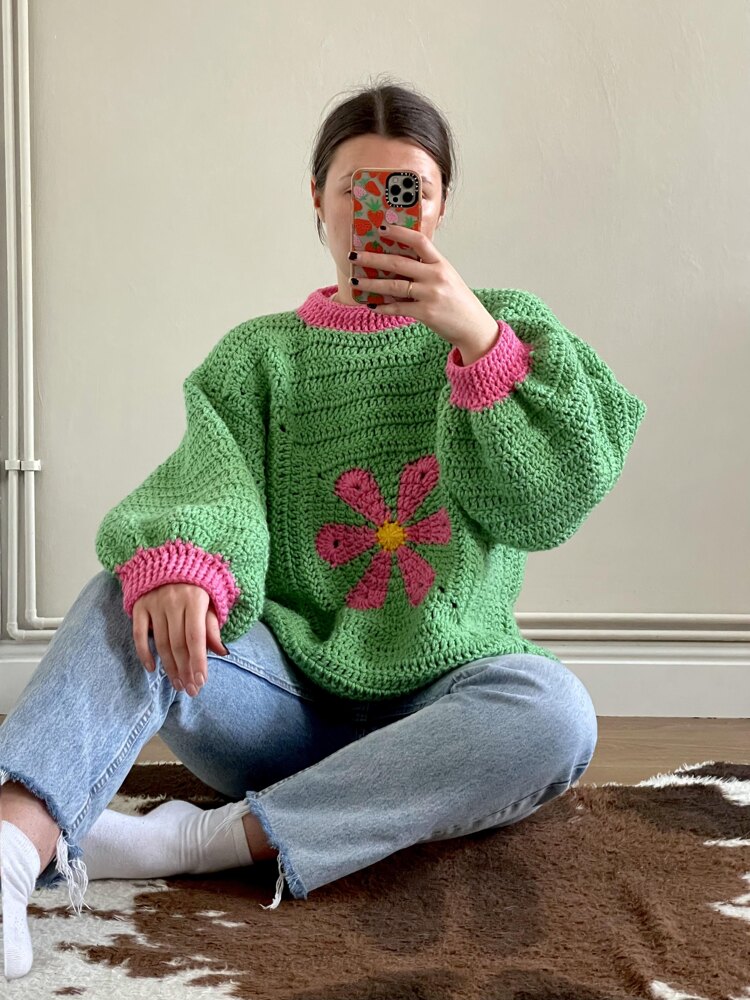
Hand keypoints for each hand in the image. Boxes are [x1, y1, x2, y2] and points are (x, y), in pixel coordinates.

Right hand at [132, 583, 229, 696]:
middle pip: (178, 643)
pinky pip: (139, 634)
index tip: (201, 681)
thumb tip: (222, 652)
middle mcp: (174, 600)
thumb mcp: (211, 599)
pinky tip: (152, 669)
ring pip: (161, 642)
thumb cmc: (197, 583)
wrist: (170, 556)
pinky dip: (144, 653)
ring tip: (178, 684)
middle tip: (190, 689)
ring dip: (169, 667)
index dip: (199, 661)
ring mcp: (155, 602)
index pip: (196, 637)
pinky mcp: (139, 604)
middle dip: (185, 669)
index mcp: (196, 598)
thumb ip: (213, 626)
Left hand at [353, 222, 498, 349]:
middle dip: (372, 258)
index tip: (382, 228)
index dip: (400, 233)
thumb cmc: (458, 302)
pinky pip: (398, 307)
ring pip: (393, 285)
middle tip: (354, 255)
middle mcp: (435, 276)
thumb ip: (427, 268)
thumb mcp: (447, 278)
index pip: (419, 241)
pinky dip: (382, 306)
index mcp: (441, 264)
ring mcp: (430, 295)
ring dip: (371, 283)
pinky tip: (371, 304)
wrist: (474, 327)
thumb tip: (398, 262)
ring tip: (355, 281)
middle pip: (398, 262)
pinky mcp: (426, 313)